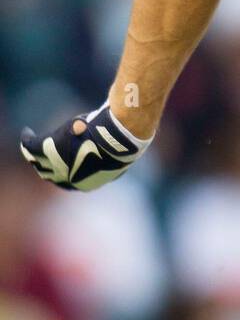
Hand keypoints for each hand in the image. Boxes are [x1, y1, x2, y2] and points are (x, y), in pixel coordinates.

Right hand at [19, 101, 152, 191]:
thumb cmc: (120, 144)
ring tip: (33, 145)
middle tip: (41, 157)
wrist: (116, 139)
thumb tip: (131, 148)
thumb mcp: (117, 152)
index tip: (63, 164)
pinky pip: (32, 148)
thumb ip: (115, 154)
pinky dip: (28, 141)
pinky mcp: (48, 150)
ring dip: (34, 154)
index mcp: (87, 184)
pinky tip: (28, 134)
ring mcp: (57, 168)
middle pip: (50, 174)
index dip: (64, 175)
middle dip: (45, 166)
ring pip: (39, 162)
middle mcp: (69, 181)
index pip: (71, 182)